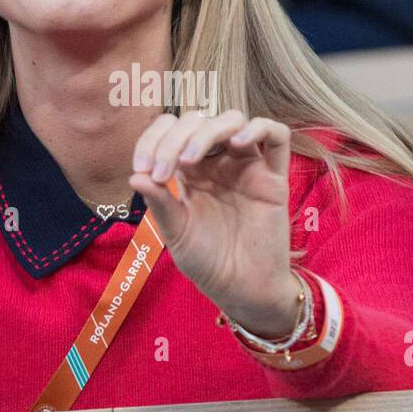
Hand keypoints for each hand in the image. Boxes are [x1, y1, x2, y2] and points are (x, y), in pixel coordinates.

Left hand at [129, 111, 301, 337]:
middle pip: (198, 121)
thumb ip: (160, 204)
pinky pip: (277, 136)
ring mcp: (247, 167)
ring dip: (208, 130)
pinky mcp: (274, 178)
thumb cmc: (208, 263)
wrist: (241, 290)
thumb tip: (135, 176)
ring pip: (233, 120)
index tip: (142, 168)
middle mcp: (218, 162)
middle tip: (163, 171)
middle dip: (173, 139)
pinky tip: (238, 144)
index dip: (153, 139)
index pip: (171, 132)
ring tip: (190, 159)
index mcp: (191, 171)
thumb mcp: (176, 233)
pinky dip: (259, 128)